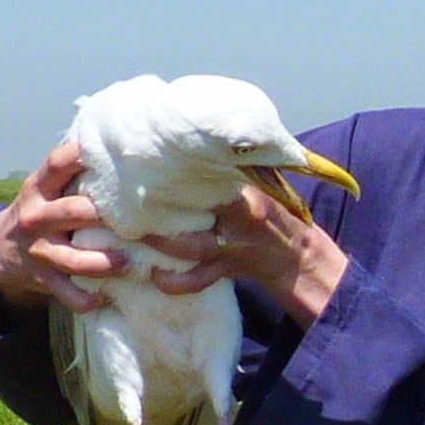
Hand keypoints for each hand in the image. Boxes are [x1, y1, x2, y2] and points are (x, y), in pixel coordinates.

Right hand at [0, 142, 121, 312]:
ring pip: (71, 259)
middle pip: (71, 212)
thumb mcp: (45, 187)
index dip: (78, 156)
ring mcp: (38, 250)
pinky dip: (84, 299)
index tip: (108, 152)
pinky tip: (103, 298)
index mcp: (38, 189)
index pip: (55, 164)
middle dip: (102, 216)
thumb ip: (71, 171)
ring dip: (102, 262)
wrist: (0, 250)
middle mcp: (36, 217)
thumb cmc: (41, 210)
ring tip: (127, 263)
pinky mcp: (42, 278)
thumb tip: (114, 141)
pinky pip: (65, 293)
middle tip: (138, 219)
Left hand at [144, 185, 348, 328]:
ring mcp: (230, 246)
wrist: (296, 254)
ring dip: (159, 243)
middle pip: (192, 213)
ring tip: (132, 235)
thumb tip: (197, 142)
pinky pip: (196, 280)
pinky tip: (155, 276)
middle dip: (158, 211)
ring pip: (189, 247)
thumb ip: (232, 169)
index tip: (149, 165)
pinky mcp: (225, 269)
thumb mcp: (261, 184)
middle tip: (128, 204)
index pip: (210, 178)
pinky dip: (174, 282)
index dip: (178, 173)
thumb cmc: (272, 212)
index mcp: (245, 193)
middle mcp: (237, 218)